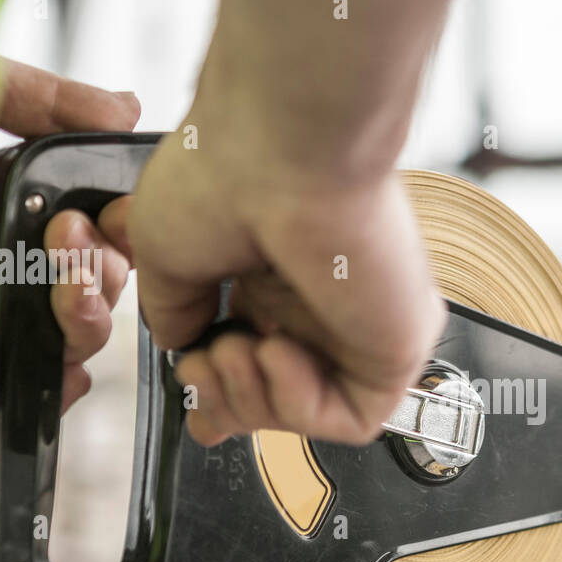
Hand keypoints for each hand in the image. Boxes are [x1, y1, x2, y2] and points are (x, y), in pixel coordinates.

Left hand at [0, 57, 139, 422]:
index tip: (114, 211)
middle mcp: (4, 260)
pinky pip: (45, 389)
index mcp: (6, 202)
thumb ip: (39, 98)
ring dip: (94, 313)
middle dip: (109, 266)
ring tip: (63, 288)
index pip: (98, 222)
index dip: (121, 223)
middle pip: (104, 280)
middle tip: (66, 241)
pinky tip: (53, 351)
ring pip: (86, 334)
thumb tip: (123, 109)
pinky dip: (66, 378)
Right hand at [115, 143, 445, 446]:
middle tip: (203, 367)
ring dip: (253, 400)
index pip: (252, 363)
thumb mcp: (165, 250)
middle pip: (275, 400)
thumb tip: (182, 344)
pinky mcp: (396, 346)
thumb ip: (175, 312)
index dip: (217, 398)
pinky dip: (301, 404)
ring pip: (309, 414)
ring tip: (238, 346)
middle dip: (225, 404)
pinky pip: (356, 419)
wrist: (283, 142)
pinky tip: (280, 352)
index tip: (192, 396)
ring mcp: (359, 325)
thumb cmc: (226, 168)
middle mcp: (317, 300)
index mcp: (269, 275)